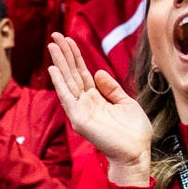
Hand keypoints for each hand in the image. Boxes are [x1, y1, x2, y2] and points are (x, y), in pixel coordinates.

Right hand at [45, 33, 151, 181]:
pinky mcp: (79, 119)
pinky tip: (53, 69)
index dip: (75, 56)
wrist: (136, 153)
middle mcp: (85, 103)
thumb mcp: (126, 103)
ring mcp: (81, 110)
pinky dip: (60, 83)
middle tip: (54, 35)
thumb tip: (98, 71)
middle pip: (72, 73)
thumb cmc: (134, 133)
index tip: (68, 39)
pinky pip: (67, 98)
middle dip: (63, 54)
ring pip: (67, 81)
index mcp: (96, 98)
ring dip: (59, 63)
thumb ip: (112, 88)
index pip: (82, 73)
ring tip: (52, 45)